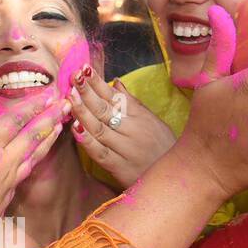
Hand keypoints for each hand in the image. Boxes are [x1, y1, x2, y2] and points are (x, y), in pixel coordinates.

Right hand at [0, 85, 65, 247]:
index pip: (15, 119)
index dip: (32, 104)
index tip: (49, 92)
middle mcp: (3, 163)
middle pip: (32, 136)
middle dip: (50, 117)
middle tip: (67, 104)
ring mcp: (7, 183)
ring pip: (34, 155)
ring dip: (49, 138)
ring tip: (61, 126)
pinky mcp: (5, 198)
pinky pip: (27, 172)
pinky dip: (37, 159)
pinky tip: (36, 158)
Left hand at [67, 64, 175, 187]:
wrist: (177, 178)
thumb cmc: (162, 147)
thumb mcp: (152, 121)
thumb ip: (132, 103)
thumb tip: (115, 82)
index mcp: (141, 117)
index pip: (116, 96)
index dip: (98, 83)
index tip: (83, 69)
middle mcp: (134, 130)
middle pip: (106, 109)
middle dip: (88, 92)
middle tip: (73, 78)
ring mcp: (126, 149)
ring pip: (100, 128)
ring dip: (83, 112)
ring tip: (70, 97)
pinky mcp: (120, 168)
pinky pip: (100, 152)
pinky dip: (87, 140)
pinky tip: (75, 129)